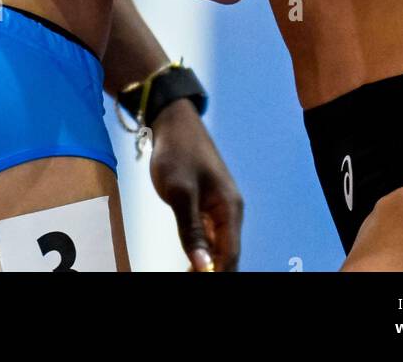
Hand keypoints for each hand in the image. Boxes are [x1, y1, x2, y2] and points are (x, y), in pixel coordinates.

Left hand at [148, 98, 242, 271]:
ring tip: (188, 272)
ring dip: (206, 263)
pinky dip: (200, 250)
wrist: (172, 122)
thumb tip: (201, 265)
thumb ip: (191, 230)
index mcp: (229, 208)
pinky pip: (208, 235)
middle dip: (212, 270)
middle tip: (190, 277)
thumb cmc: (178, 151)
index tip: (200, 281)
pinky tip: (189, 261)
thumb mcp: (180, 191)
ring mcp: (217, 208)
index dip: (218, 274)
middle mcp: (229, 211)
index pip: (230, 255)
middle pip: (227, 254)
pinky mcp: (205, 205)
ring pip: (217, 246)